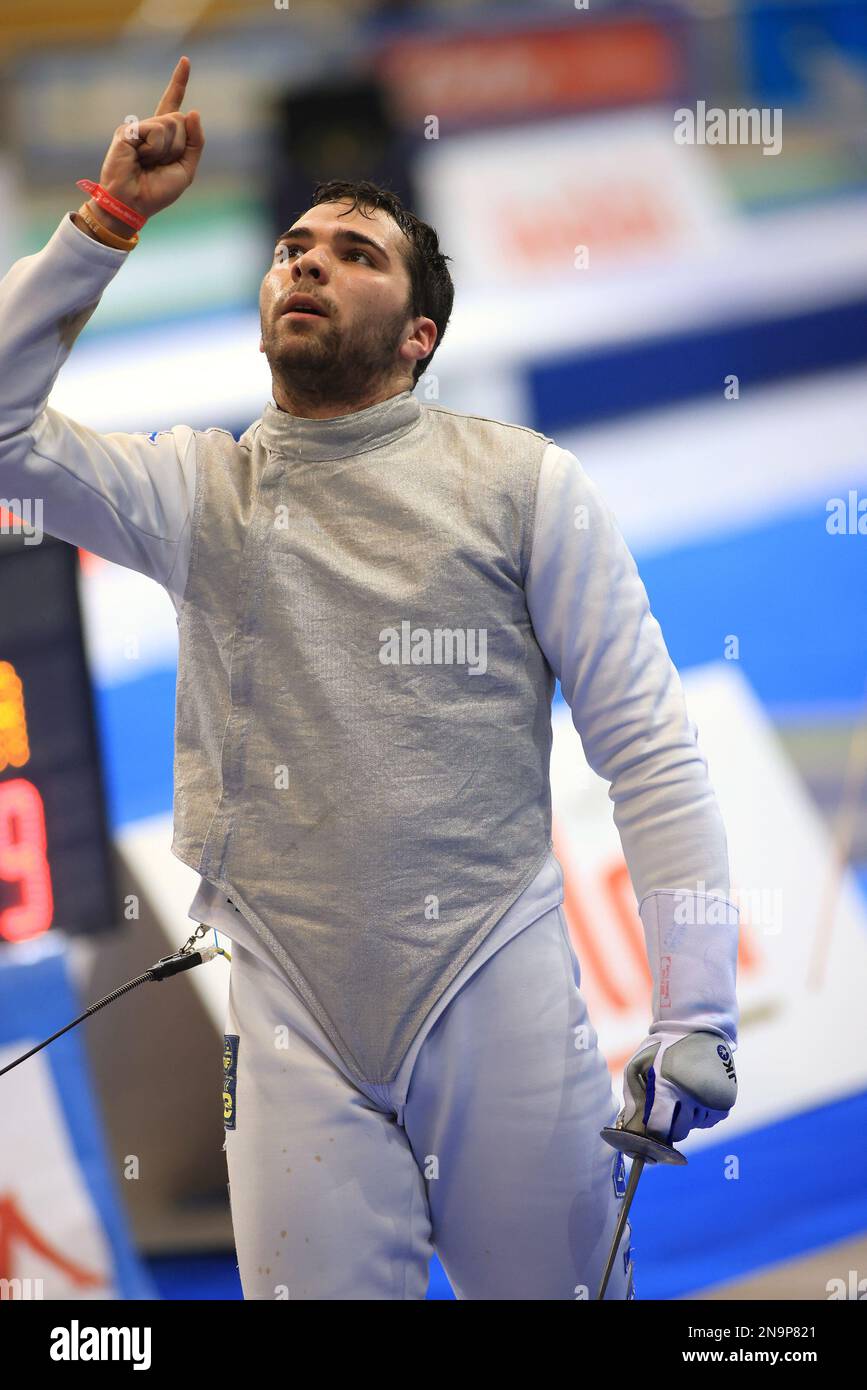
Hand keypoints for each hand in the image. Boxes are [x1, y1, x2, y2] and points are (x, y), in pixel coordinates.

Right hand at [91, 56, 204, 225]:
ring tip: (148, 163)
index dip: (179, 82)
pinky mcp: (127, 130)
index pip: (173, 104)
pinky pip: (156, 132)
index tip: (185, 61)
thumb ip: (195, 142)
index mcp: (164, 136)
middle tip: (160, 164)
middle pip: (181, 120)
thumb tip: (193, 111)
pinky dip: (154, 150)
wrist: (133, 203)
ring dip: (167, 149)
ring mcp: (138, 127)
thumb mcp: (186, 169)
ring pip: (171, 124)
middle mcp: (151, 128)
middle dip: (178, 145)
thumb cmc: (157, 191)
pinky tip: (139, 158)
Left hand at [618, 1028, 737, 1145]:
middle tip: (665, 1106)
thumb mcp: (637, 1067)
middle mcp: (691, 1098)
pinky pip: (708, 1120)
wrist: (697, 1028)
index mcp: (667, 1089)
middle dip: (668, 1125)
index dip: (651, 1136)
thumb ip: (632, 1100)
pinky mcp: (725, 1101)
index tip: (648, 1132)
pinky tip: (694, 1092)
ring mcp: (711, 1101)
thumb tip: (631, 1130)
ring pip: (693, 1127)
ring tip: (681, 1090)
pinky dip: (700, 1113)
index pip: (659, 1131)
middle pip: (677, 1133)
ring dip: (685, 1117)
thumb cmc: (661, 1048)